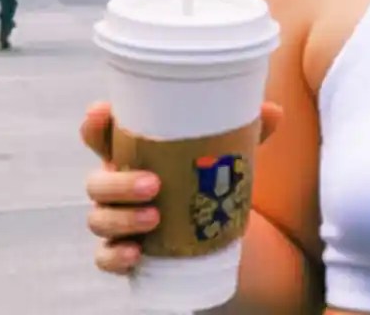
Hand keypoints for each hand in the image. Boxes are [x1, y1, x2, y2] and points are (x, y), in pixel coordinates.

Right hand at [82, 100, 283, 273]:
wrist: (208, 228)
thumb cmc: (205, 179)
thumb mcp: (224, 155)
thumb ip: (245, 132)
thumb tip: (273, 111)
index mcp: (132, 155)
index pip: (100, 135)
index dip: (96, 124)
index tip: (104, 111)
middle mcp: (116, 186)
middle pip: (97, 183)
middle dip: (119, 183)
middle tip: (154, 184)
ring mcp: (116, 220)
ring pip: (99, 219)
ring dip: (123, 218)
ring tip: (155, 217)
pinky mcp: (122, 252)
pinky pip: (105, 257)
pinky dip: (116, 256)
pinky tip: (136, 253)